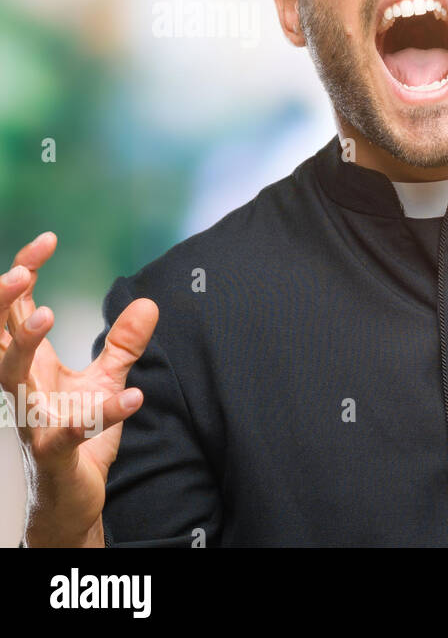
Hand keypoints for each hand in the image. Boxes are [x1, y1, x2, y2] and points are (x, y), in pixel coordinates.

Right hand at [0, 232, 157, 546]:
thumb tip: (148, 302)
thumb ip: (123, 343)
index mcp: (30, 365)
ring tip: (50, 315)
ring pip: (11, 379)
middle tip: (18, 273)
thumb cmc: (78, 432)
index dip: (23, 273)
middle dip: (0, 304)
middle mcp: (22, 388)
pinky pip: (70, 433)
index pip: (15, 311)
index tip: (47, 239)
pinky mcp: (55, 453)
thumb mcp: (104, 379)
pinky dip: (102, 413)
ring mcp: (33, 420)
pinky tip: (132, 396)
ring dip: (24, 345)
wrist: (73, 493)